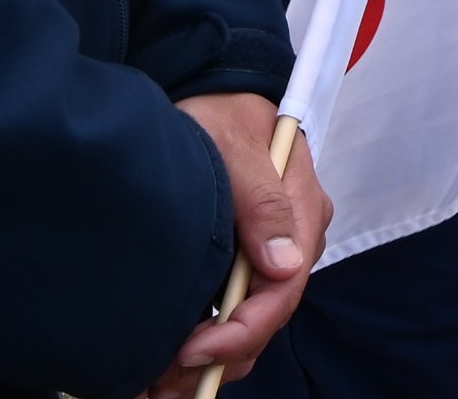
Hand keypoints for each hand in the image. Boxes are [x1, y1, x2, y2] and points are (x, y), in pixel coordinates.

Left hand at [152, 91, 328, 390]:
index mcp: (303, 212)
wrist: (214, 89)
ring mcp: (273, 250)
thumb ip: (261, 200)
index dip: (240, 330)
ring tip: (154, 381)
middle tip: (159, 382)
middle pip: (267, 317)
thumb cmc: (222, 111)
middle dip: (217, 358)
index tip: (189, 352)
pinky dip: (204, 340)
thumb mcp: (236, 144)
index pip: (284, 290)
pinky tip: (166, 355)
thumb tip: (284, 264)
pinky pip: (235, 310)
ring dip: (208, 359)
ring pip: (251, 322)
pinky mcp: (248, 256)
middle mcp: (296, 239)